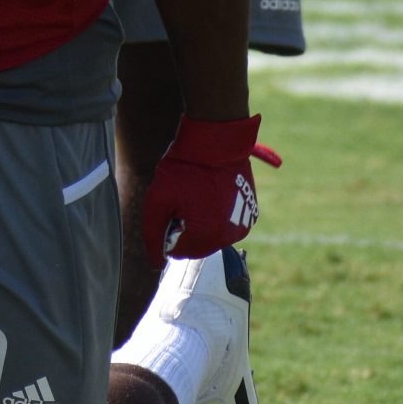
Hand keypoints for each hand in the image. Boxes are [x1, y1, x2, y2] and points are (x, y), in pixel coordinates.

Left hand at [142, 115, 280, 262]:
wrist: (216, 139)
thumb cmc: (183, 168)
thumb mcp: (156, 200)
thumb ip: (152, 236)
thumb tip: (155, 264)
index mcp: (207, 236)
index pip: (176, 251)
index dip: (168, 228)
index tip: (171, 206)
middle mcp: (230, 236)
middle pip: (196, 245)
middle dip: (185, 227)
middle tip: (182, 199)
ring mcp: (243, 224)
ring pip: (212, 236)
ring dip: (201, 222)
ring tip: (198, 194)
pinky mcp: (250, 212)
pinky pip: (227, 224)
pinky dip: (217, 214)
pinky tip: (212, 192)